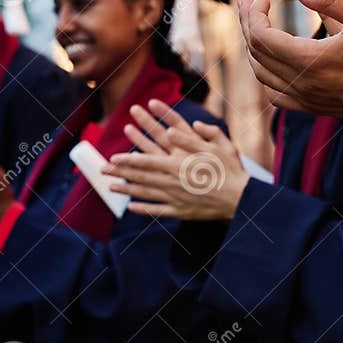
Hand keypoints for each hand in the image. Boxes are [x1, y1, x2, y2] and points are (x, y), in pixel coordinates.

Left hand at [103, 100, 248, 219]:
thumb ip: (192, 139)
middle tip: (102, 171)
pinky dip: (143, 209)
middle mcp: (172, 182)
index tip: (113, 158)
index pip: (146, 161)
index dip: (128, 160)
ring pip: (145, 194)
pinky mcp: (181, 211)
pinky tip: (131, 207)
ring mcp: (175, 199)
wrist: (240, 199)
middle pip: (140, 177)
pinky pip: (157, 211)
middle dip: (120, 174)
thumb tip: (171, 131)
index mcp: (178, 165)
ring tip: (110, 187)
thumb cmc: (229, 170)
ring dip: (126, 190)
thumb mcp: (214, 148)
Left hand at [239, 0, 342, 117]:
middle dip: (248, 24)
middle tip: (250, 2)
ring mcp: (306, 100)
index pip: (261, 36)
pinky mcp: (313, 108)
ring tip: (257, 25)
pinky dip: (266, 73)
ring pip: (262, 75)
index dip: (254, 13)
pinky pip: (275, 94)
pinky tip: (273, 57)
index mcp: (310, 61)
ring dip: (254, 48)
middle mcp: (302, 85)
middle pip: (256, 53)